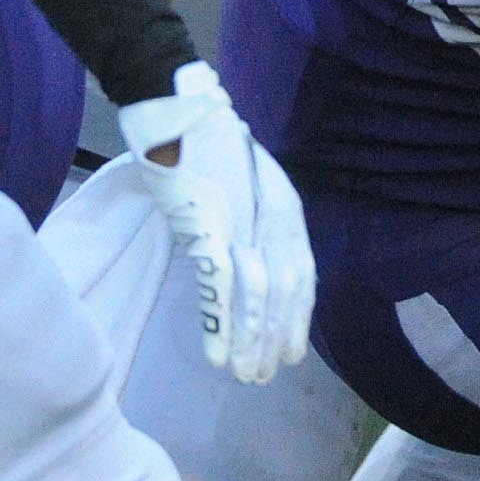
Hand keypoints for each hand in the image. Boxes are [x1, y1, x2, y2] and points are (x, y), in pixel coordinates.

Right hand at [114, 62, 315, 384]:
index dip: (298, 318)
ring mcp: (245, 219)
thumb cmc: (200, 141)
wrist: (177, 106)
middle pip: (286, 290)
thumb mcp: (237, 183)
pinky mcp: (212, 222)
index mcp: (286, 207)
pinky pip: (222, 282)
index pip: (302, 273)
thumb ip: (245, 218)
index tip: (291, 353)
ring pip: (259, 294)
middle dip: (276, 338)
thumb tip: (239, 257)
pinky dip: (223, 323)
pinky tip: (220, 356)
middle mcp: (277, 216)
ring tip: (246, 374)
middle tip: (265, 375)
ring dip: (253, 340)